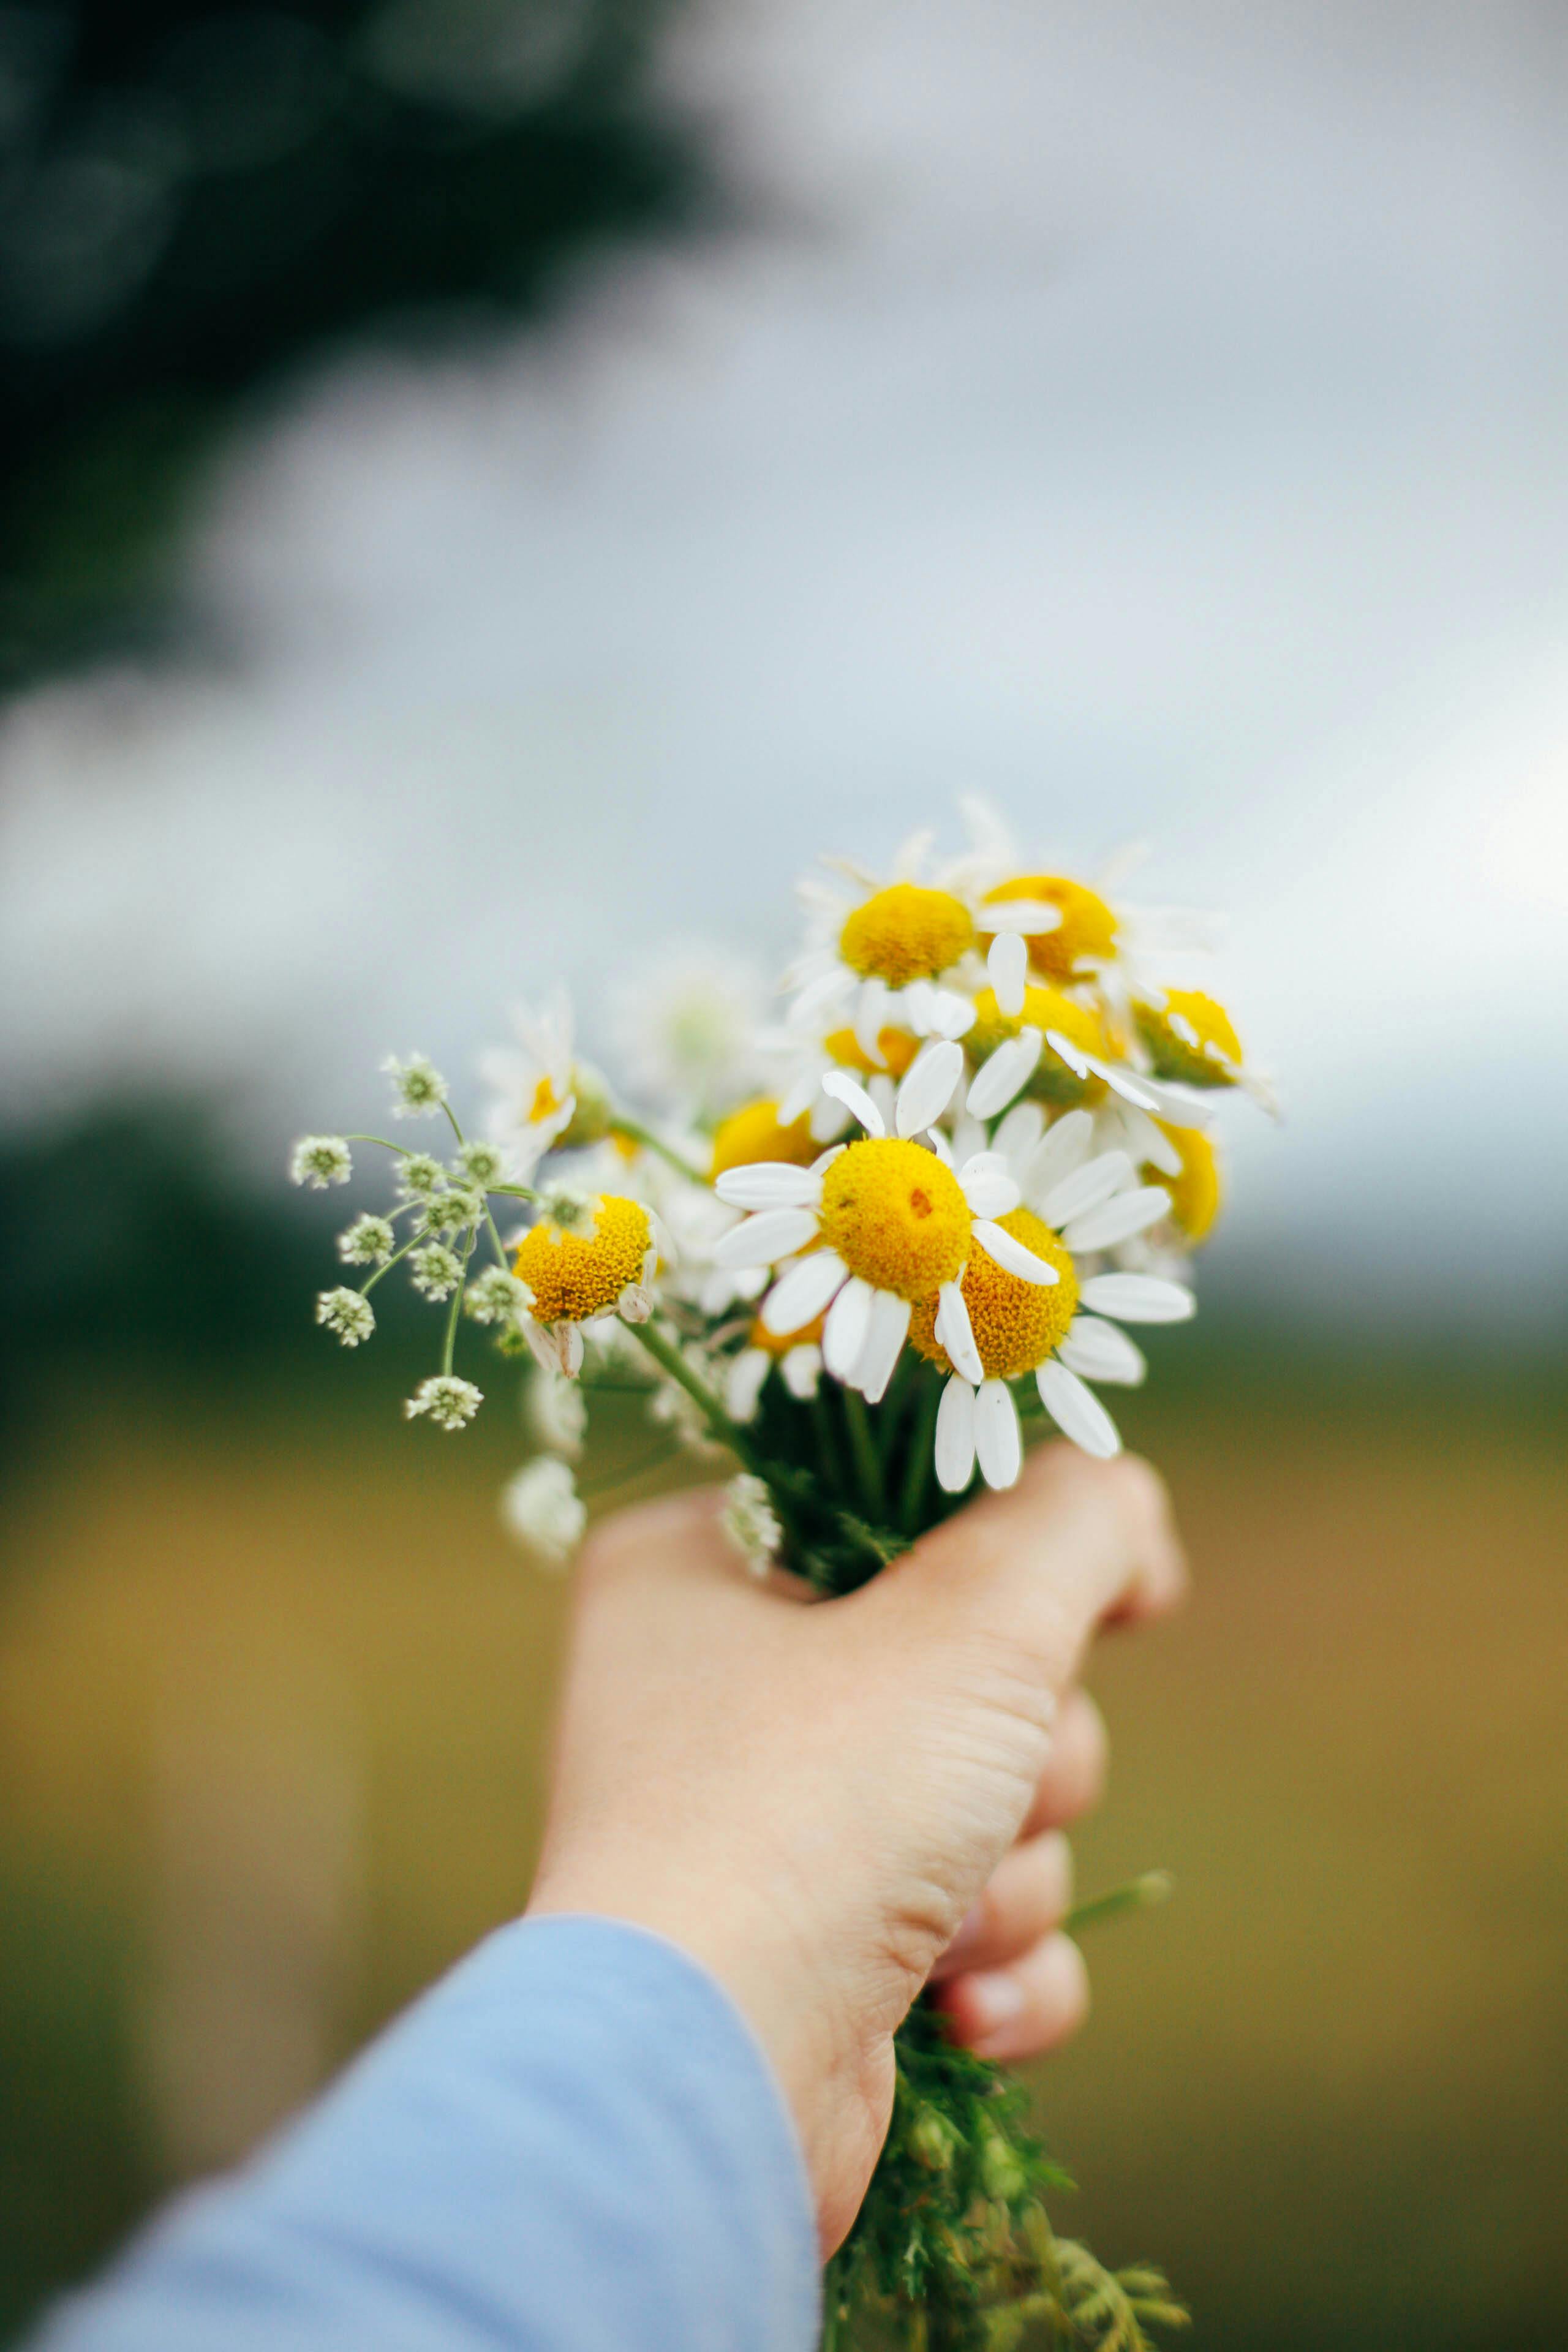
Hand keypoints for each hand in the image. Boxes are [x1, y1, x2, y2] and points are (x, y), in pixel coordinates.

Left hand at [528, 1443, 1185, 2253]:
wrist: (711, 2082)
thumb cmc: (812, 1808)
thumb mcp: (972, 1618)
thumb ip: (1073, 1521)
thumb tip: (1120, 1499)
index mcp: (699, 1566)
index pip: (902, 1509)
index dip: (1013, 1562)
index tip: (1101, 1603)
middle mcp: (716, 1689)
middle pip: (973, 1671)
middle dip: (1022, 1759)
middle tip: (980, 1786)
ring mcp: (762, 1832)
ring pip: (989, 1810)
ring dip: (1007, 1878)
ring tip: (937, 1922)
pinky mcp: (813, 1959)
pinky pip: (970, 1936)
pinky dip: (990, 1973)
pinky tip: (951, 2012)